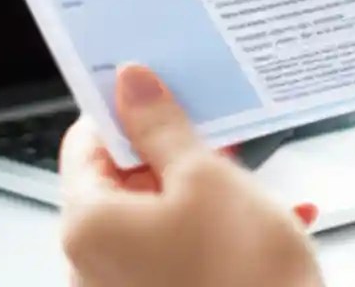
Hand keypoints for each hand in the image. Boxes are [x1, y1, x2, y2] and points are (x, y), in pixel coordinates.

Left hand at [59, 64, 322, 286]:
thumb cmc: (244, 277)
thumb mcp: (207, 178)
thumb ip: (163, 126)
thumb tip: (133, 86)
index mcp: (88, 225)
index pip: (84, 145)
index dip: (122, 110)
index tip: (156, 87)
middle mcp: (93, 265)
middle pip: (124, 183)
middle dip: (176, 154)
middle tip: (220, 134)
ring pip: (159, 217)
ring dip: (207, 193)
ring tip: (254, 184)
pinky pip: (181, 251)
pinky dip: (218, 232)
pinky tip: (270, 221)